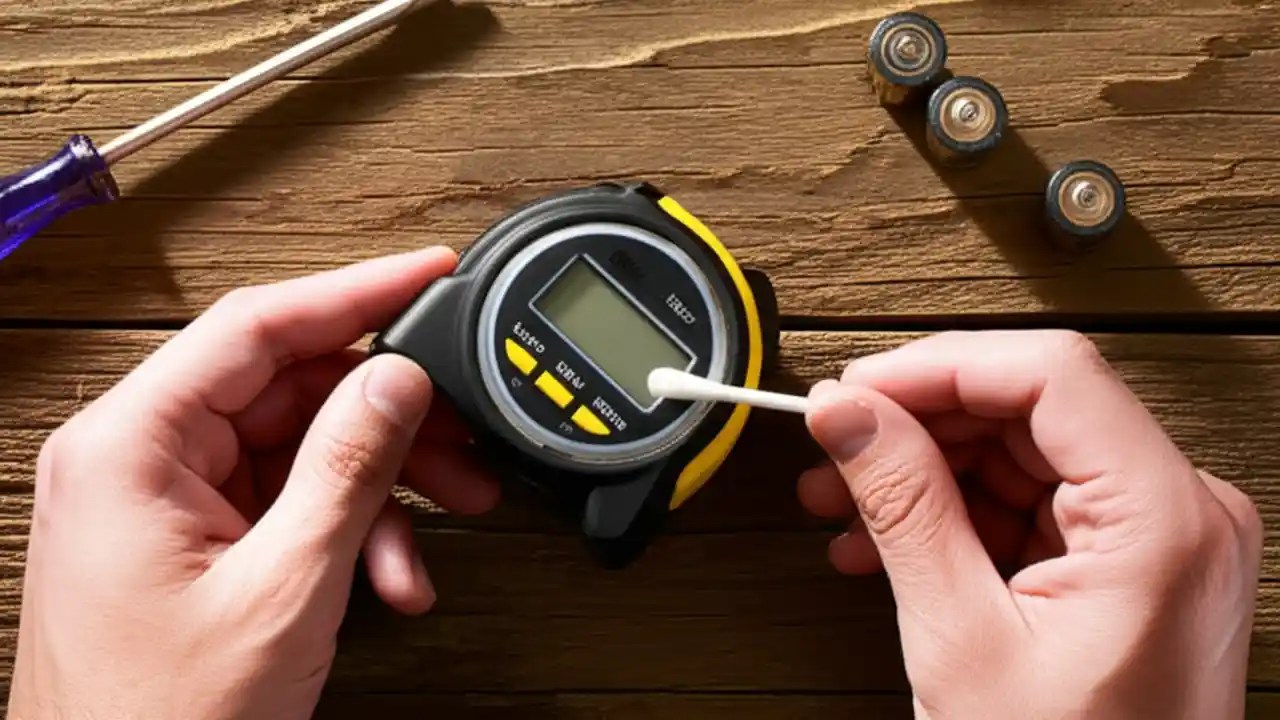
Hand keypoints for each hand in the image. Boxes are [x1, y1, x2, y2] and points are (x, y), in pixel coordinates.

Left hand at [9, 249, 499, 719]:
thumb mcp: (283, 585)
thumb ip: (346, 468)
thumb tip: (395, 378)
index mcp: (131, 447)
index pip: (258, 325)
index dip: (356, 291)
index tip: (428, 274)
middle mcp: (140, 459)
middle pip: (288, 387)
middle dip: (388, 417)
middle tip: (460, 433)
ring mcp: (166, 500)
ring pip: (299, 446)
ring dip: (379, 484)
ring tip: (445, 515)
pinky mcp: (194, 538)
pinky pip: (286, 499)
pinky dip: (348, 529)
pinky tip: (390, 573)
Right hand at [799, 331, 1261, 718]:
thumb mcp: (962, 639)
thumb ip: (903, 507)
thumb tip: (849, 415)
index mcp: (1165, 521)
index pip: (1049, 375)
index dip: (938, 367)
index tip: (859, 390)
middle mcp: (1181, 515)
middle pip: (1031, 409)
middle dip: (919, 425)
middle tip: (838, 447)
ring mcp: (1159, 541)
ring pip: (1022, 454)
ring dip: (925, 473)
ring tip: (847, 505)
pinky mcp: (1130, 567)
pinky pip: (1031, 506)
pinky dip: (956, 516)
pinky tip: (890, 543)